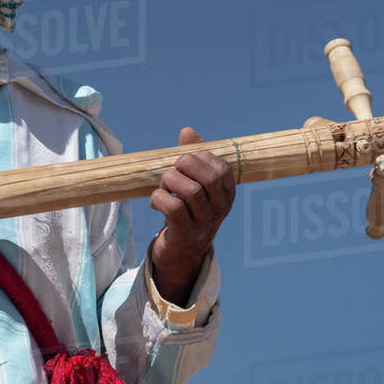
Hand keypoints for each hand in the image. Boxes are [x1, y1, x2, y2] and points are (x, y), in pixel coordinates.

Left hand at [148, 126, 235, 304]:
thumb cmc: (187, 211)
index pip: (220, 166)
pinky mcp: (186, 234)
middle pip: (208, 176)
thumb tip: (187, 131)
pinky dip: (159, 199)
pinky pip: (174, 209)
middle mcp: (221, 208)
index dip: (199, 156)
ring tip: (163, 187)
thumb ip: (194, 157)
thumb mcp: (194, 184)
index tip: (184, 162)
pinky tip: (156, 201)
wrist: (182, 253)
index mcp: (227, 192)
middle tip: (172, 170)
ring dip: (169, 182)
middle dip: (184, 165)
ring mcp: (205, 223)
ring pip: (190, 191)